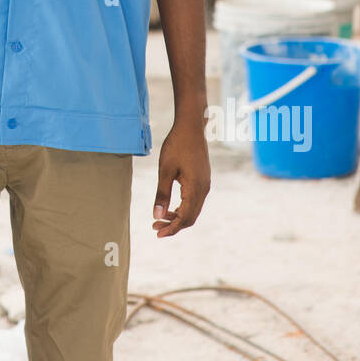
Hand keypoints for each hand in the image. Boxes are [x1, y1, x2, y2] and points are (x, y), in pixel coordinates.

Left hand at [152, 120, 210, 238]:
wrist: (191, 127)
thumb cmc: (176, 145)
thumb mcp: (165, 170)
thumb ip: (161, 194)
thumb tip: (157, 216)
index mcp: (195, 188)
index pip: (185, 218)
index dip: (171, 228)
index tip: (157, 233)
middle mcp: (204, 189)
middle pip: (190, 217)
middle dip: (173, 225)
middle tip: (155, 227)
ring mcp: (205, 185)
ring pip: (193, 210)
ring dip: (177, 217)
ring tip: (159, 218)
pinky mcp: (203, 180)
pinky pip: (195, 201)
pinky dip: (183, 208)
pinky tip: (170, 208)